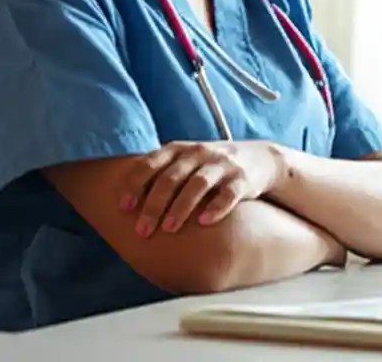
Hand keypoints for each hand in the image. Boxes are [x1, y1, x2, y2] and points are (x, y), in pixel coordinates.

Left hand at [120, 140, 286, 236]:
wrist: (261, 159)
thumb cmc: (211, 165)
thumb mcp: (186, 161)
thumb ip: (160, 173)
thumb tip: (119, 200)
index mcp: (180, 150)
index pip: (152, 163)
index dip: (135, 184)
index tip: (123, 207)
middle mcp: (200, 153)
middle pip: (172, 178)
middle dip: (154, 205)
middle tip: (141, 231)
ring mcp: (223, 165)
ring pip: (198, 184)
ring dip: (181, 207)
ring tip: (169, 228)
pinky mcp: (243, 179)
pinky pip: (229, 194)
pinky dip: (217, 207)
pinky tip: (206, 222)